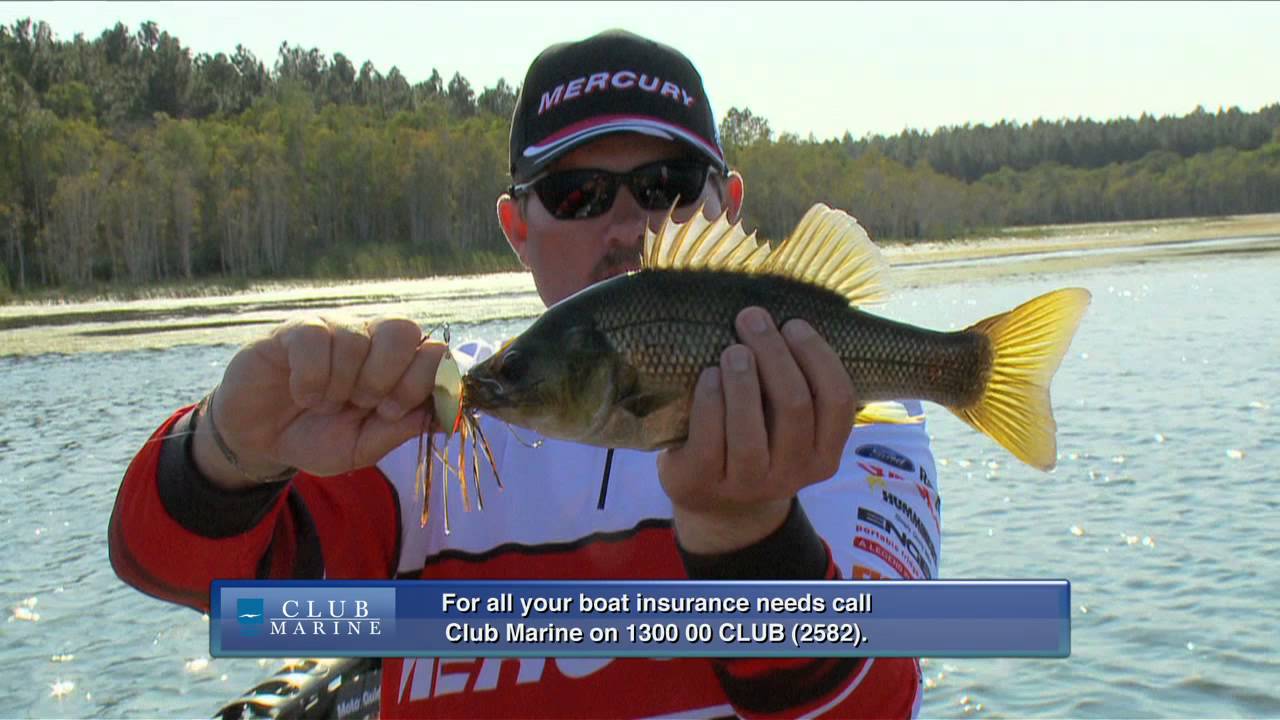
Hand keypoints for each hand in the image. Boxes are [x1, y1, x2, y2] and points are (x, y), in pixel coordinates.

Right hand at [193, 316, 448, 489]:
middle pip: (404, 328)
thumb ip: (402, 430)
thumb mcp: (363, 446)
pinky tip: (301, 392)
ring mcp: (334, 328)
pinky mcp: (296, 329)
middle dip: (388, 376)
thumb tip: (446, 416)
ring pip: (356, 338)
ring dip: (341, 384)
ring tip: (325, 404)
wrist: (260, 439)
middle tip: (366, 405)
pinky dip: (310, 377)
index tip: (394, 412)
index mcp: (397, 365)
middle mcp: (370, 338)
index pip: (434, 350)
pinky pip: (314, 339)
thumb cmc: (317, 437)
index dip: (422, 382)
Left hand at [657, 307, 857, 554]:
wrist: (714, 501)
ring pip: (750, 428)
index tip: (794, 324)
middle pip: (794, 405)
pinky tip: (709, 375)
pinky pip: (710, 437)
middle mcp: (792, 475)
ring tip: (732, 347)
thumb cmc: (755, 441)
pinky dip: (710, 399)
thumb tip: (783, 317)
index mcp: (824, 455)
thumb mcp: (786, 425)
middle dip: (773, 353)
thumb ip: (796, 385)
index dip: (817, 355)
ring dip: (742, 377)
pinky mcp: (705, 482)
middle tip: (752, 318)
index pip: (837, 400)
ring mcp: (748, 484)